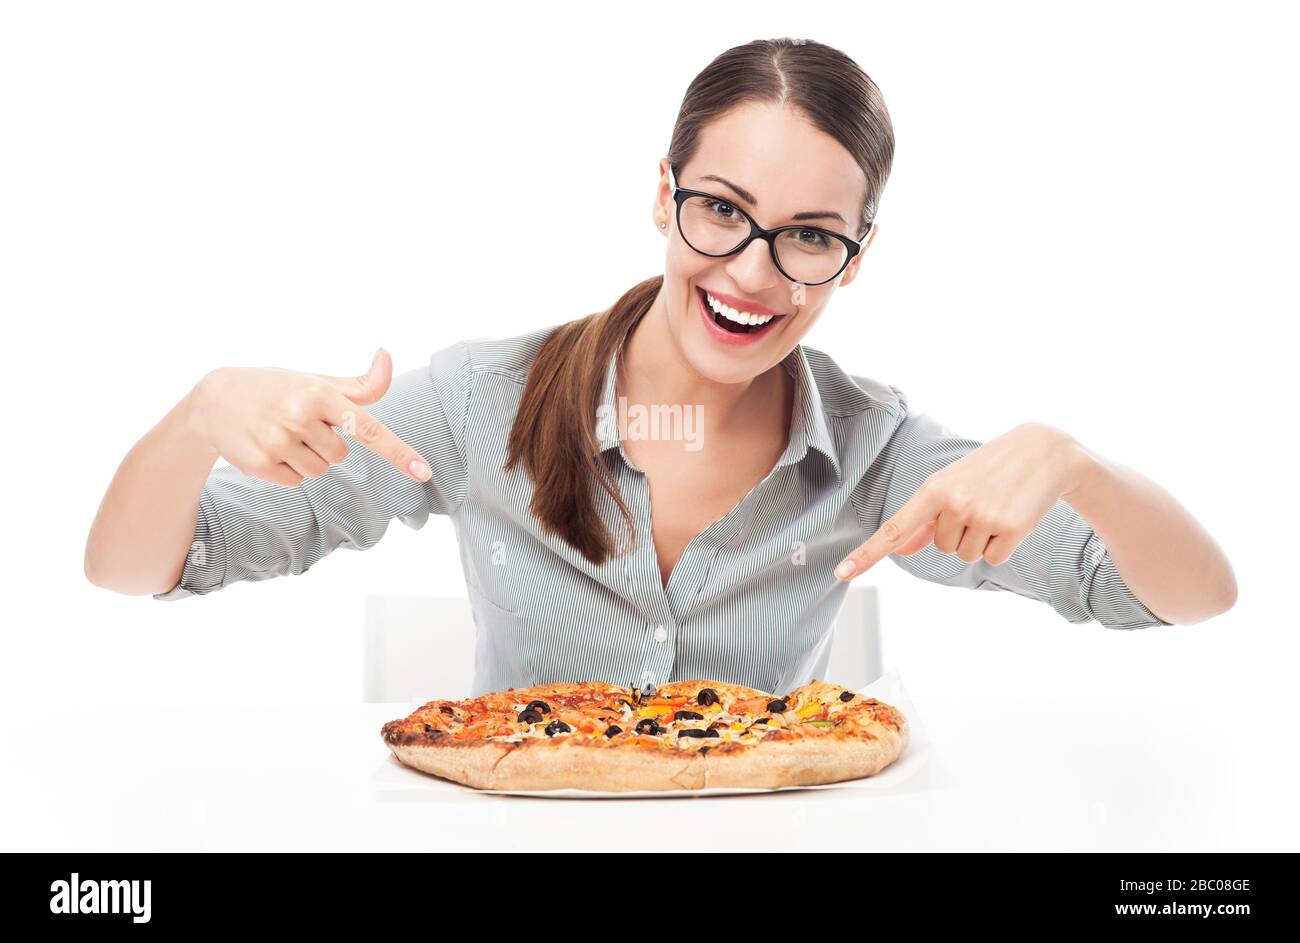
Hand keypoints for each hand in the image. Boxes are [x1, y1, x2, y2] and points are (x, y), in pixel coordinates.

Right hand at [187, 348, 432, 486]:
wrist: (213, 401)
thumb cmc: (276, 389)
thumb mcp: (316, 382)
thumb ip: (359, 384)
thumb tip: (387, 354)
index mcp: (319, 395)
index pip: (368, 429)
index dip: (399, 452)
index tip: (424, 472)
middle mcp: (299, 418)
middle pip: (340, 455)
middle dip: (323, 444)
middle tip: (295, 424)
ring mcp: (278, 442)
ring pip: (319, 471)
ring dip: (305, 459)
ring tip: (279, 434)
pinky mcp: (260, 465)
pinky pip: (295, 482)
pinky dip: (285, 471)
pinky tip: (266, 447)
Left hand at [834, 422, 1085, 579]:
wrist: (1042, 452)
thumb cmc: (988, 470)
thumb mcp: (952, 486)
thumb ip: (925, 520)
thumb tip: (903, 551)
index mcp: (933, 490)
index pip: (894, 529)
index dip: (867, 553)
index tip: (842, 573)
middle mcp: (953, 503)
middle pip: (942, 548)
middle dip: (960, 532)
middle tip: (981, 503)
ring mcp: (982, 516)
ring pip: (966, 556)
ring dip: (981, 539)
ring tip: (997, 507)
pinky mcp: (1010, 528)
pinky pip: (993, 559)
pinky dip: (1003, 546)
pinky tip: (1012, 518)